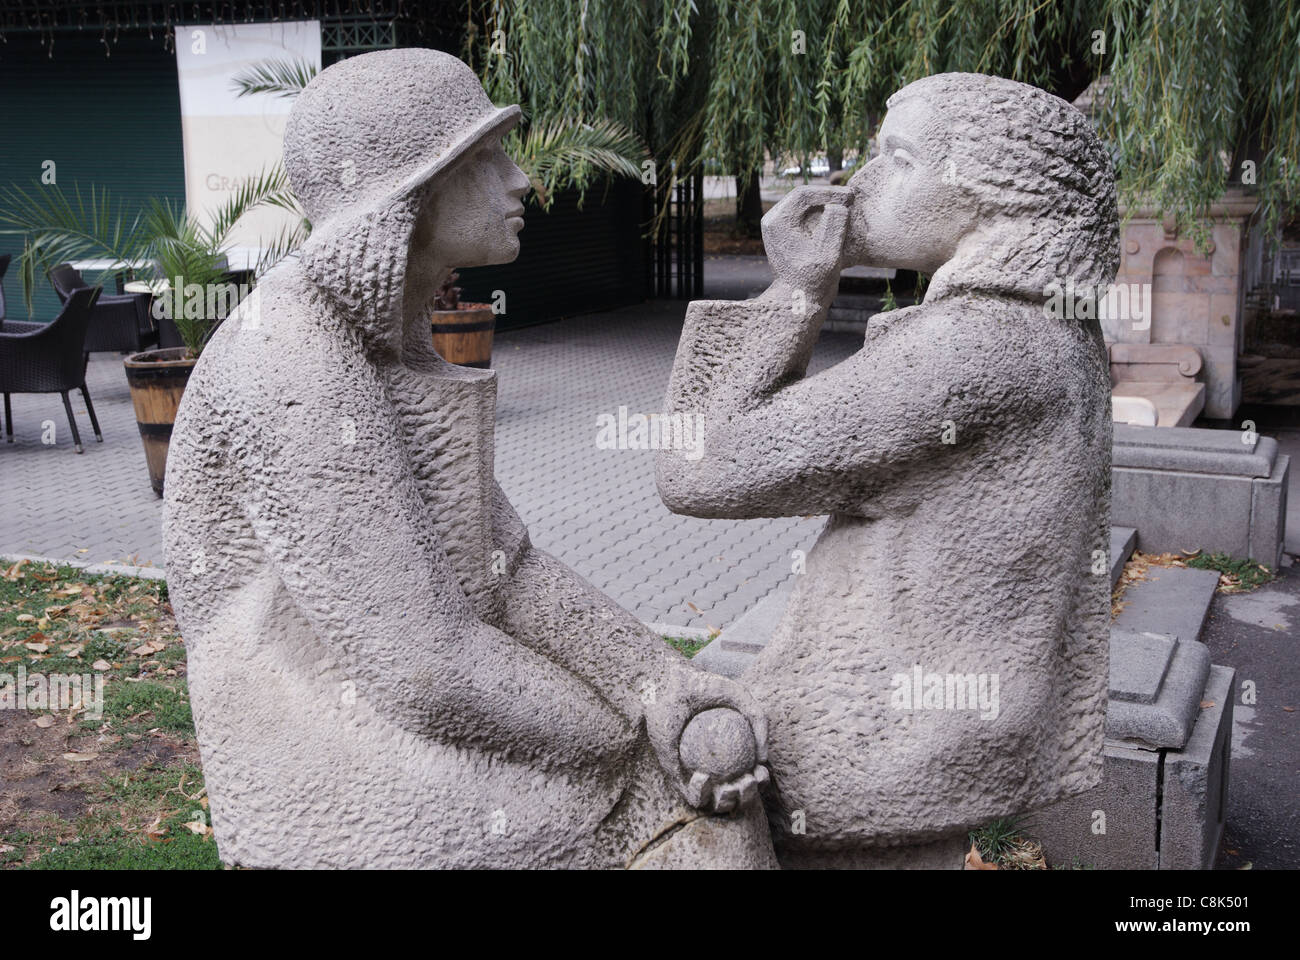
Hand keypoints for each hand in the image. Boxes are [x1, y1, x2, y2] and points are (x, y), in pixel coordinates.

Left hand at [644, 668, 769, 813]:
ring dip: (726, 802)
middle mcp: (712, 769)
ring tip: (731, 785)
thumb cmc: (702, 685)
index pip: (747, 778)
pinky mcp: (673, 778)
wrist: (668, 682)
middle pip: (734, 797)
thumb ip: (758, 721)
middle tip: (747, 780)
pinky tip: (703, 775)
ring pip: (713, 803)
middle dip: (746, 798)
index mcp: (727, 756)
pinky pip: (689, 795)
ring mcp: (692, 776)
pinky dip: (699, 790)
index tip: (760, 772)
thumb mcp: (739, 697)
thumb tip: (762, 758)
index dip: (759, 783)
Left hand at [761, 185, 852, 301]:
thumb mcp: (827, 255)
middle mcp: (775, 220)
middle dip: (829, 196)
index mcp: (777, 222)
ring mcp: (781, 226)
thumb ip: (833, 227)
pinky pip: (808, 215)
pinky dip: (825, 214)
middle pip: (804, 197)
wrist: (800, 301)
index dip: (829, 193)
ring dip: (828, 204)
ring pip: (807, 205)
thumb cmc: (812, 282)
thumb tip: (838, 206)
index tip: (851, 197)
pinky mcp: (790, 233)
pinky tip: (842, 216)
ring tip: (850, 205)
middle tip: (852, 198)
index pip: (804, 195)